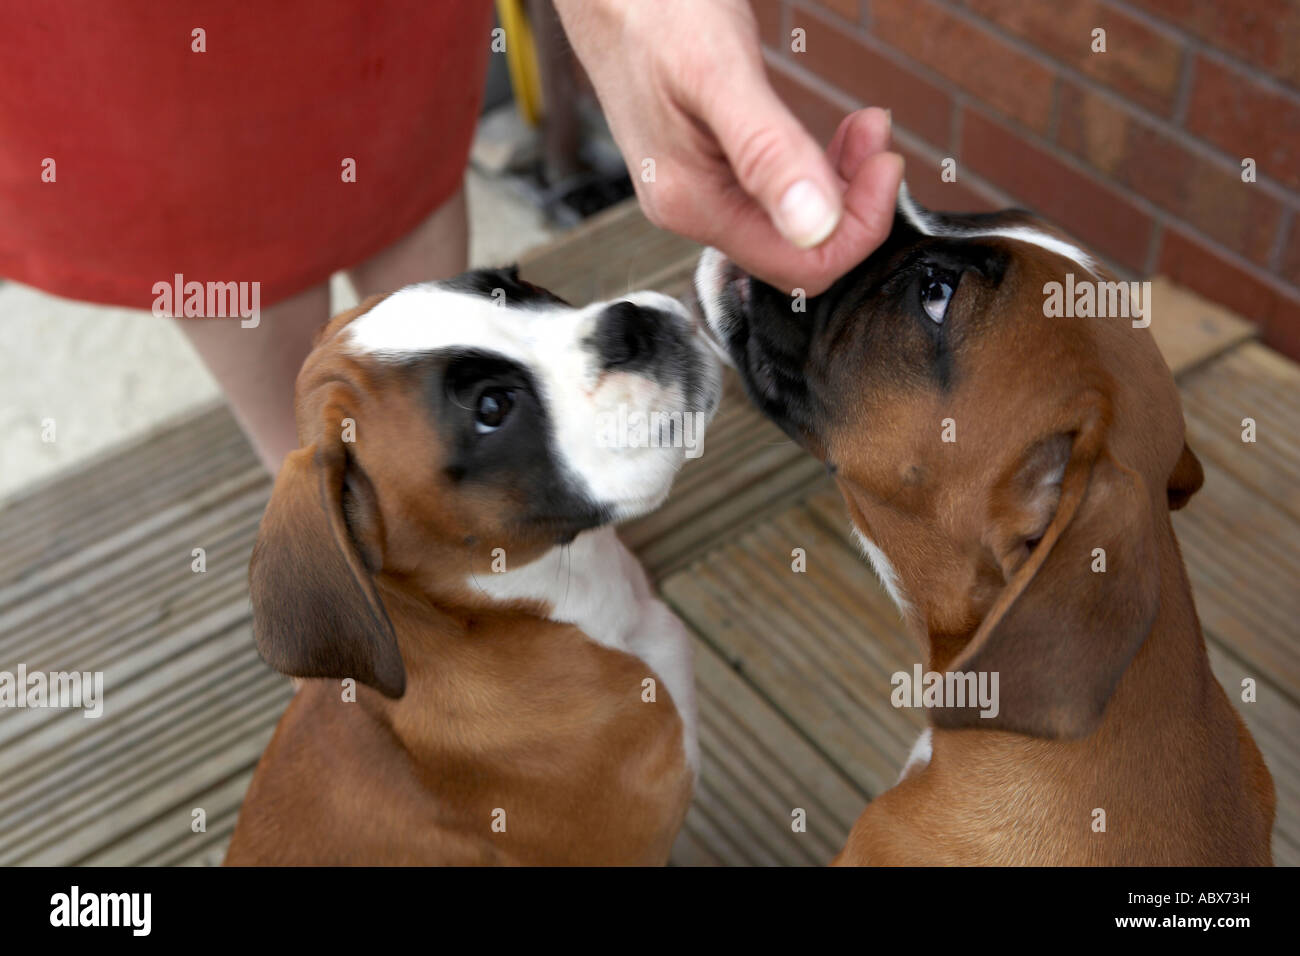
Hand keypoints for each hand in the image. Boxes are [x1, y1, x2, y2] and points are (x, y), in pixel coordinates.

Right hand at [554, 0, 902, 294]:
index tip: (885, 167)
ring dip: (842, 185)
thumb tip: (814, 227)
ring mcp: (698, 191)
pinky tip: (836, 135)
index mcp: (693, 202)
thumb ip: (767, 152)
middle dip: (854, 204)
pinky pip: (775, 197)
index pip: (800, 266)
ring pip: (792, 226)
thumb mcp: (718, 72)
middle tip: (877, 140)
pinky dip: (817, 171)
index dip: (857, 227)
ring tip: (863, 127)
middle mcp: (692, 209)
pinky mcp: (708, 168)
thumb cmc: (650, 10)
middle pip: (799, 253)